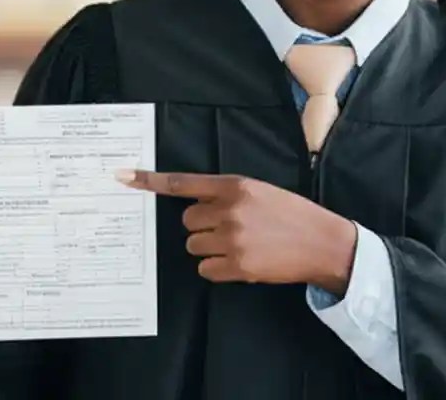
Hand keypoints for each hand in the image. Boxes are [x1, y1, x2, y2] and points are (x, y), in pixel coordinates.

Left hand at [119, 170, 357, 293]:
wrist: (322, 242)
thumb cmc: (290, 214)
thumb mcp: (258, 190)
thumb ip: (227, 193)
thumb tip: (194, 201)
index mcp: (234, 185)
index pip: (183, 183)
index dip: (150, 181)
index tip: (124, 177)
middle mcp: (230, 210)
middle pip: (186, 220)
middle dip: (201, 226)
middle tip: (228, 229)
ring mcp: (233, 239)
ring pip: (194, 246)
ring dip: (209, 248)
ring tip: (239, 245)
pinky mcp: (238, 266)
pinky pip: (206, 269)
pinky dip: (218, 268)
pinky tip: (241, 262)